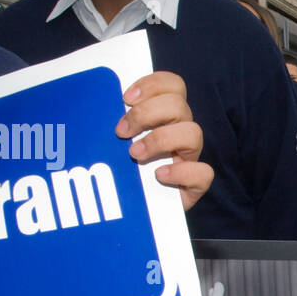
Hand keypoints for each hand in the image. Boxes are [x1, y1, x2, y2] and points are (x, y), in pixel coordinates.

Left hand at [115, 71, 211, 210]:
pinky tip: (159, 176)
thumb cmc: (118, 168)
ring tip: (135, 154)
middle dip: (146, 114)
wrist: (130, 210)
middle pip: (179, 105)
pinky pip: (203, 172)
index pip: (173, 86)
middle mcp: (180, 132)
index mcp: (165, 116)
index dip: (152, 85)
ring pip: (194, 133)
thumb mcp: (111, 139)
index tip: (125, 98)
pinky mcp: (195, 185)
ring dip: (160, 140)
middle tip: (121, 132)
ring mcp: (189, 158)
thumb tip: (93, 100)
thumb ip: (110, 119)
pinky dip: (181, 172)